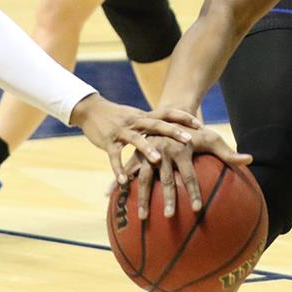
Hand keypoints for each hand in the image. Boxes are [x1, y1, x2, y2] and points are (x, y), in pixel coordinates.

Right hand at [70, 93, 200, 183]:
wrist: (91, 110)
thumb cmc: (120, 117)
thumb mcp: (138, 118)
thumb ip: (155, 126)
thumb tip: (179, 133)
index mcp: (145, 116)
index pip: (167, 113)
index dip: (184, 117)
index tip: (200, 124)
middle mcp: (135, 121)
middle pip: (156, 124)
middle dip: (173, 132)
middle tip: (189, 140)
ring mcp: (121, 131)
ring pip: (136, 139)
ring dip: (147, 150)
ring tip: (158, 161)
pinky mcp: (108, 142)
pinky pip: (114, 156)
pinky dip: (118, 169)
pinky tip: (123, 182)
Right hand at [123, 116, 252, 219]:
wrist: (167, 114)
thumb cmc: (193, 132)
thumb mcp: (211, 138)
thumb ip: (229, 153)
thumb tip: (250, 160)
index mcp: (182, 150)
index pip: (191, 175)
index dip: (195, 191)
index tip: (198, 209)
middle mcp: (164, 152)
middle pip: (167, 180)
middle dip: (169, 199)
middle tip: (171, 218)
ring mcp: (148, 153)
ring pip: (145, 179)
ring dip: (143, 198)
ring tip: (143, 218)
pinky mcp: (136, 155)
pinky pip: (126, 171)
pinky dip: (117, 182)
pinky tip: (110, 197)